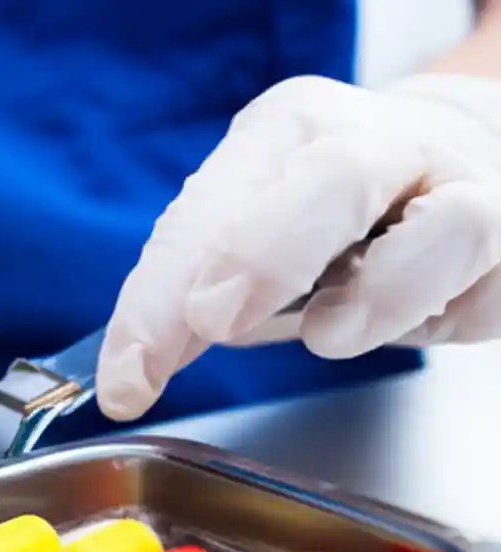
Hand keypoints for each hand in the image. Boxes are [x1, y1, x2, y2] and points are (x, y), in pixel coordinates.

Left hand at [97, 74, 500, 420]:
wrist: (463, 152)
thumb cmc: (339, 205)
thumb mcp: (254, 227)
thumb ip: (199, 290)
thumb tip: (145, 359)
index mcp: (284, 131)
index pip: (206, 213)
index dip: (156, 303)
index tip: (126, 380)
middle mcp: (371, 139)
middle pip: (326, 181)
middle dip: (258, 257)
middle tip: (212, 323)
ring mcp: (456, 178)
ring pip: (437, 224)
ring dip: (374, 295)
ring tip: (329, 335)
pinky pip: (483, 279)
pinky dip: (436, 312)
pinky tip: (406, 322)